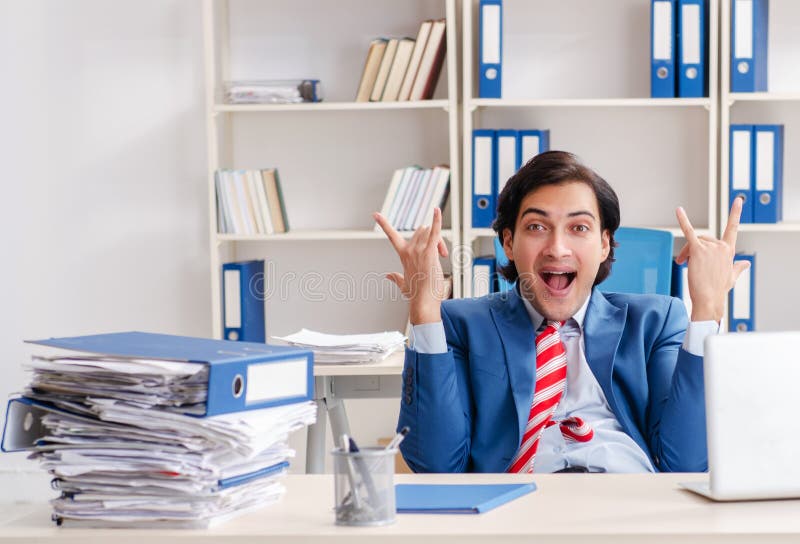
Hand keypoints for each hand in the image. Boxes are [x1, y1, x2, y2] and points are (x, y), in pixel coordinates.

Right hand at [373, 208, 448, 323]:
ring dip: (439, 239)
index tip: (375, 214)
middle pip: (421, 229)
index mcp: (403, 254)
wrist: (423, 302)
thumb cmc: (416, 294)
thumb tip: (387, 276)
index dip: (383, 224)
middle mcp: (409, 250)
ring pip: (430, 231)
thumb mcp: (403, 283)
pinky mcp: (430, 253)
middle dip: (431, 236)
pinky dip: (437, 220)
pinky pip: (434, 232)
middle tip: (440, 253)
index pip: (391, 235)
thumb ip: (395, 277)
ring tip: (442, 254)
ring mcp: (419, 251)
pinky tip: (437, 210)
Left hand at [674, 197, 749, 321]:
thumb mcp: (731, 276)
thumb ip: (738, 267)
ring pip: (694, 242)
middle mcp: (721, 247)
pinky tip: (678, 210)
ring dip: (685, 252)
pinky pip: (689, 232)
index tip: (738, 200)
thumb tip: (746, 263)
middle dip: (692, 250)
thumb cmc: (718, 289)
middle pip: (703, 239)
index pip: (733, 229)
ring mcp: (710, 248)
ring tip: (681, 263)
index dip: (735, 214)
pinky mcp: (698, 250)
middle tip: (683, 262)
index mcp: (729, 251)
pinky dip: (683, 220)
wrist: (709, 299)